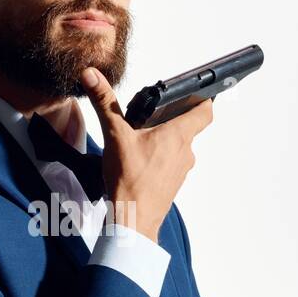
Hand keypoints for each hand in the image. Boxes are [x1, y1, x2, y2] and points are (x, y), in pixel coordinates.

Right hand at [78, 66, 212, 242]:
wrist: (133, 221)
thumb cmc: (129, 182)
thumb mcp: (114, 135)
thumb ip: (104, 102)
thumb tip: (92, 75)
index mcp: (178, 135)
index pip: (205, 110)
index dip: (202, 98)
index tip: (194, 91)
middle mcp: (186, 152)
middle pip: (190, 127)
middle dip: (173, 117)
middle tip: (153, 113)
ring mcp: (181, 170)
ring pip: (179, 146)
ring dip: (165, 139)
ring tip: (142, 137)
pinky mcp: (172, 183)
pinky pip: (171, 164)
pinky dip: (160, 157)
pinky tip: (140, 160)